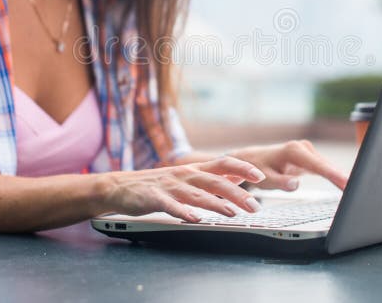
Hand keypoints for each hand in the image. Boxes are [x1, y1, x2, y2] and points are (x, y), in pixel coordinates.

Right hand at [98, 157, 265, 221]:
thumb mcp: (188, 178)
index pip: (224, 163)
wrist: (121, 187)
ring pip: (197, 194)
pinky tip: (193, 219)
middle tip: (255, 206)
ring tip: (231, 213)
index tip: (260, 176)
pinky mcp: (155, 198)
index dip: (242, 168)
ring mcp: (170, 186)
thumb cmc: (158, 184)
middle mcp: (186, 175)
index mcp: (195, 170)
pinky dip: (183, 212)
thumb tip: (239, 177)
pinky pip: (171, 205)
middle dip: (238, 193)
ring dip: (216, 204)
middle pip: (216, 181)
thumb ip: (213, 177)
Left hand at [228, 140, 348, 190]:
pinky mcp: (310, 158)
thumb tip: (296, 184)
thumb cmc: (258, 170)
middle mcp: (303, 147)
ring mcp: (308, 151)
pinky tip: (344, 186)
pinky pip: (325, 168)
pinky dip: (334, 177)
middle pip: (327, 166)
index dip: (334, 175)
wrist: (253, 160)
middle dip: (342, 178)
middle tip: (360, 192)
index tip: (347, 183)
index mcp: (294, 151)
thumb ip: (281, 182)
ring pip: (328, 168)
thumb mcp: (266, 178)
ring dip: (340, 178)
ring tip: (355, 191)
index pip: (318, 166)